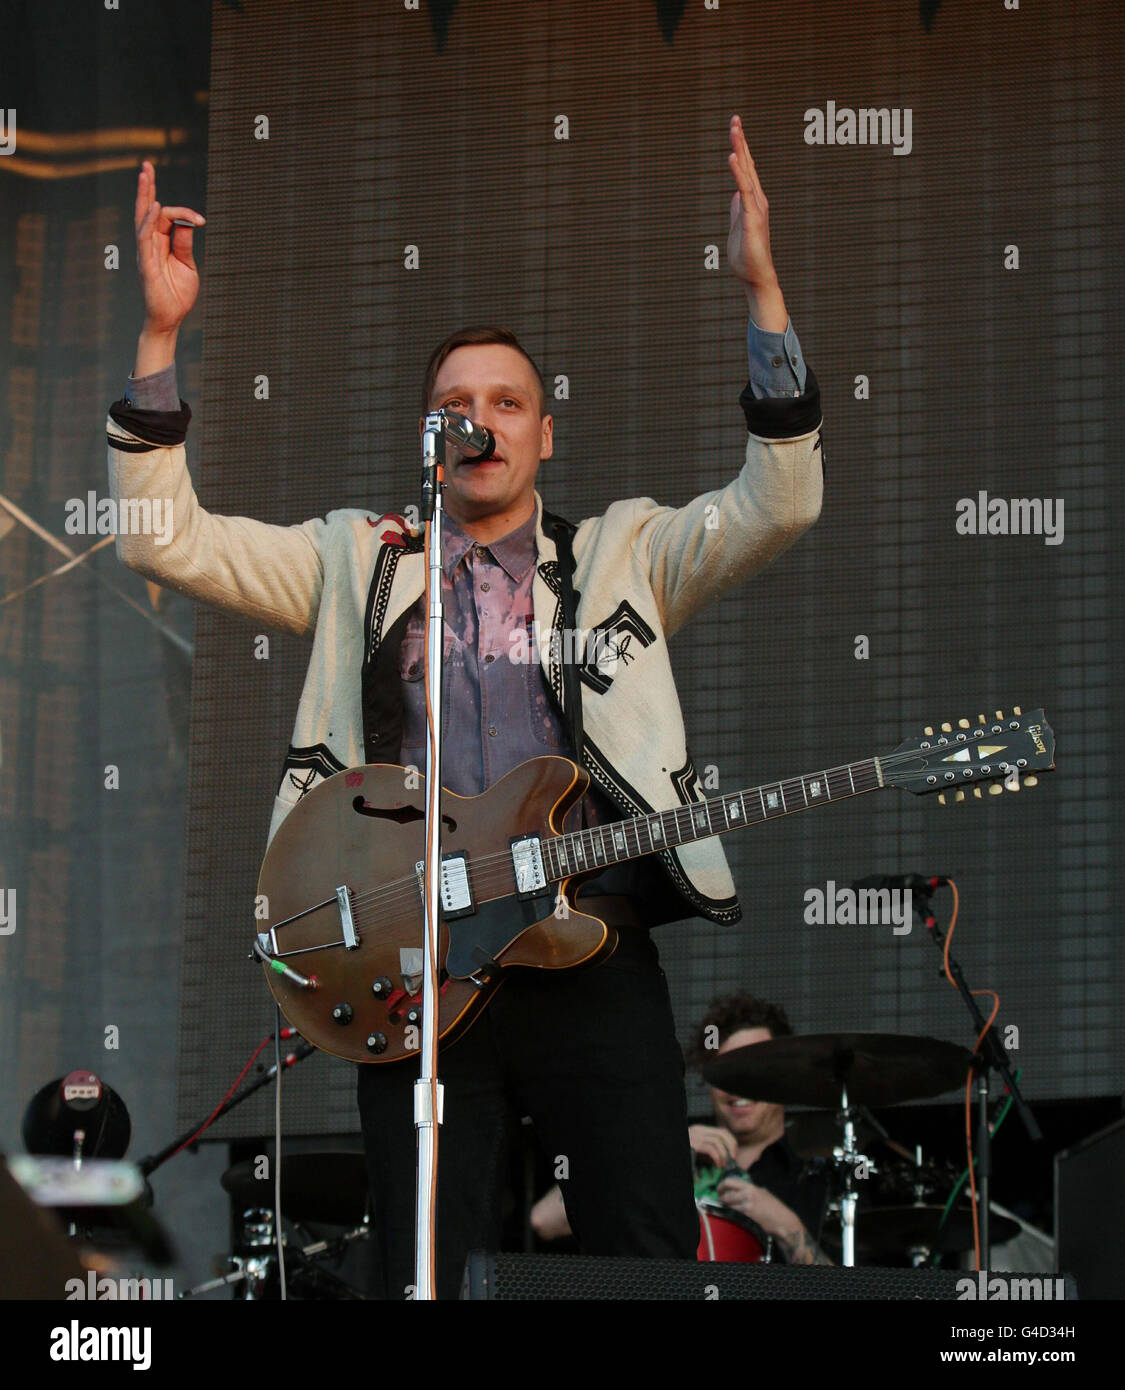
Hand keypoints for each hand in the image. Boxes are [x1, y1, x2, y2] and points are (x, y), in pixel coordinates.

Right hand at [134, 160, 205, 333]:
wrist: (171, 319)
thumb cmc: (177, 293)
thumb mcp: (187, 264)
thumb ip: (184, 243)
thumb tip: (187, 222)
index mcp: (160, 243)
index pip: (165, 216)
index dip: (183, 212)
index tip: (201, 220)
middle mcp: (149, 244)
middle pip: (145, 209)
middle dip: (146, 187)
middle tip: (146, 165)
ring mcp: (145, 253)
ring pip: (142, 219)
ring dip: (143, 196)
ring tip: (145, 175)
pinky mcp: (146, 265)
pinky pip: (144, 239)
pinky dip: (148, 222)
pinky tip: (152, 208)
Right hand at [688, 1124, 737, 1168]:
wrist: (671, 1150)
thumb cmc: (686, 1152)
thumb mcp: (698, 1147)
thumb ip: (708, 1146)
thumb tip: (724, 1154)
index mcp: (701, 1130)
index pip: (722, 1131)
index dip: (731, 1141)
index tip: (734, 1152)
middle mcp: (699, 1130)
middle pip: (722, 1134)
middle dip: (731, 1146)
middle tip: (733, 1158)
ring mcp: (696, 1136)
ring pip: (718, 1141)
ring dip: (724, 1155)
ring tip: (723, 1164)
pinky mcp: (694, 1144)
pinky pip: (711, 1149)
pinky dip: (718, 1157)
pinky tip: (718, 1164)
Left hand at [716, 1174, 792, 1237]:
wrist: (782, 1220)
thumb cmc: (774, 1207)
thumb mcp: (762, 1192)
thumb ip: (750, 1190)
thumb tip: (739, 1189)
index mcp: (751, 1187)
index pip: (730, 1181)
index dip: (721, 1185)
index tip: (719, 1189)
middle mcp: (747, 1194)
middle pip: (726, 1194)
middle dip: (720, 1197)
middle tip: (720, 1199)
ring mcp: (747, 1206)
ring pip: (728, 1204)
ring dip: (724, 1206)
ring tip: (725, 1208)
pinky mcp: (747, 1217)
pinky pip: (733, 1213)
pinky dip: (730, 1213)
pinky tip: (731, 1214)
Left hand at [725, 114, 775, 290]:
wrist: (756, 277)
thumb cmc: (747, 257)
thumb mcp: (737, 226)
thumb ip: (736, 209)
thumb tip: (735, 194)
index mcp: (753, 201)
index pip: (746, 170)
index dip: (740, 149)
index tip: (735, 128)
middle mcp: (757, 199)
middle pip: (748, 164)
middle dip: (741, 141)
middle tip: (734, 118)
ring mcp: (756, 206)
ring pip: (747, 172)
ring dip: (740, 149)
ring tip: (734, 128)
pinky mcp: (752, 216)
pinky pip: (744, 189)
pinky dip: (738, 173)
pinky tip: (732, 157)